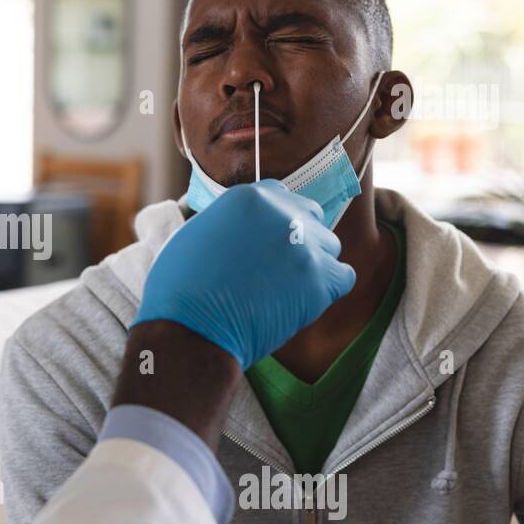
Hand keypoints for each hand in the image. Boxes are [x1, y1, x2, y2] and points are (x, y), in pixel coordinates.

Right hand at [133, 179, 355, 369]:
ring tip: (286, 287)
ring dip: (313, 264)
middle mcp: (282, 213)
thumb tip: (249, 227)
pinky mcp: (318, 281)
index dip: (276, 220)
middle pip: (311, 216)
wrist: (190, 329)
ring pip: (329, 246)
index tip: (267, 241)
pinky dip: (328, 288)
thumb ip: (233, 220)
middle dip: (299, 238)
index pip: (281, 195)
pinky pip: (342, 277)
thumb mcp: (199, 232)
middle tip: (277, 267)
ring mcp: (304, 246)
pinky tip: (304, 300)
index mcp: (249, 197)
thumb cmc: (181, 289)